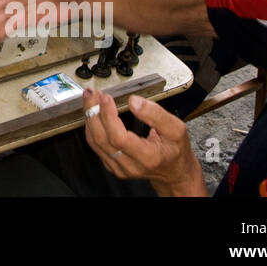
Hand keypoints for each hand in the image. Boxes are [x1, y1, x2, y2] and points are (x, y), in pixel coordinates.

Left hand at [83, 87, 207, 195]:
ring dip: (90, 117)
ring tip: (91, 98)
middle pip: (102, 139)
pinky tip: (94, 112)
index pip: (119, 138)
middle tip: (93, 93)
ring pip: (95, 142)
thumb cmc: (175, 150)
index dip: (109, 116)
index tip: (107, 98)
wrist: (174, 172)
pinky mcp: (112, 165)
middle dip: (94, 112)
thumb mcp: (176, 128)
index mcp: (148, 157)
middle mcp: (130, 165)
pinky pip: (96, 145)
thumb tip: (134, 102)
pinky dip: (92, 126)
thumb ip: (156, 114)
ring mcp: (119, 167)